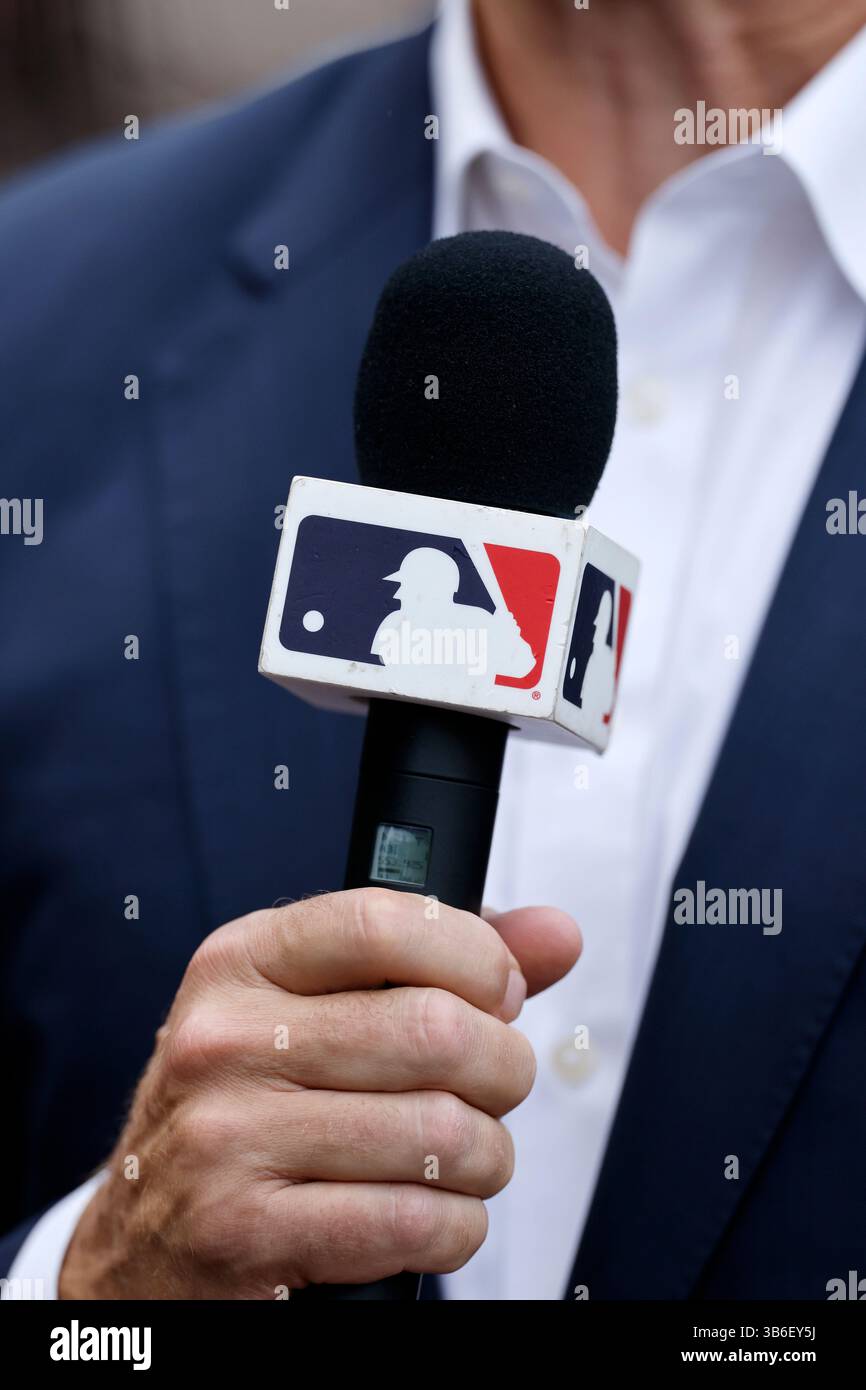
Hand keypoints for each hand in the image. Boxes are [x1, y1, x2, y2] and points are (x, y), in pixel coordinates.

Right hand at [59, 889, 580, 1297]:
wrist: (143, 1241)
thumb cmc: (255, 1110)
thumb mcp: (318, 1011)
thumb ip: (442, 963)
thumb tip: (557, 933)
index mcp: (242, 962)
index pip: (386, 921)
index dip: (477, 957)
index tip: (500, 993)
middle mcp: (223, 1040)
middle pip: (436, 1031)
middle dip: (503, 1070)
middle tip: (492, 1089)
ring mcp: (225, 1138)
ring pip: (443, 1134)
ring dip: (485, 1158)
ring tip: (460, 1159)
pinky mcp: (245, 1233)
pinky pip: (418, 1222)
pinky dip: (455, 1226)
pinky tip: (429, 1216)